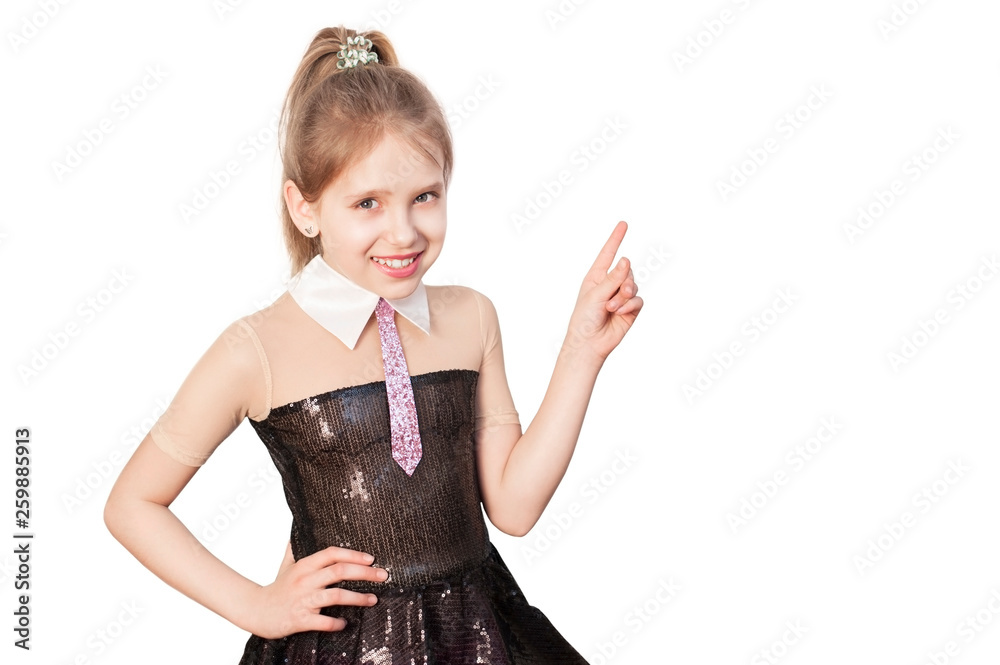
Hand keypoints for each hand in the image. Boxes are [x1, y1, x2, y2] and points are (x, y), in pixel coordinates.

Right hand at [242, 544, 387, 638]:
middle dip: (365, 572)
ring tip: (373, 599)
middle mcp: (305, 580)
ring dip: (358, 598)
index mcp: (304, 566)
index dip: (353, 554)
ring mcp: (303, 600)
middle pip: (339, 571)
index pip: (331, 554)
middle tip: (382, 575)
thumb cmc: (276, 588)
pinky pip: (323, 621)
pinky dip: (337, 622)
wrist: (256, 611)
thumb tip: (299, 531)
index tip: (370, 559)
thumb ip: (294, 549)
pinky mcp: (301, 619)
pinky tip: (345, 622)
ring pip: (336, 595)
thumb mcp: (286, 566)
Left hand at [563, 221, 642, 362]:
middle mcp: (610, 284)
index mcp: (597, 276)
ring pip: (633, 286)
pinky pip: (638, 300)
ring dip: (624, 297)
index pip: (608, 253)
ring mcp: (621, 296)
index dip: (616, 239)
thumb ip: (613, 278)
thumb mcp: (596, 294)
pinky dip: (630, 306)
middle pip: (626, 272)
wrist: (590, 342)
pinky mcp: (630, 309)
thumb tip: (626, 260)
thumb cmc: (585, 318)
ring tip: (612, 308)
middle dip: (623, 283)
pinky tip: (620, 314)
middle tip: (614, 297)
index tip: (623, 224)